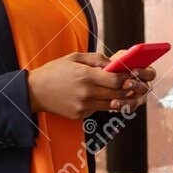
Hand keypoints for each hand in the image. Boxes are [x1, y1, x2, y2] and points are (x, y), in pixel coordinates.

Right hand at [27, 52, 152, 119]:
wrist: (34, 91)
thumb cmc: (54, 71)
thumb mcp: (74, 57)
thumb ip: (96, 59)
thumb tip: (114, 62)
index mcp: (85, 76)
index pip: (115, 80)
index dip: (128, 78)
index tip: (133, 75)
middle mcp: (85, 93)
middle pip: (117, 94)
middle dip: (129, 90)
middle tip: (137, 86)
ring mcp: (83, 106)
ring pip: (110, 104)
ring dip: (121, 99)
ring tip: (126, 93)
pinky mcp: (80, 115)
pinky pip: (98, 109)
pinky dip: (104, 103)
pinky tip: (106, 97)